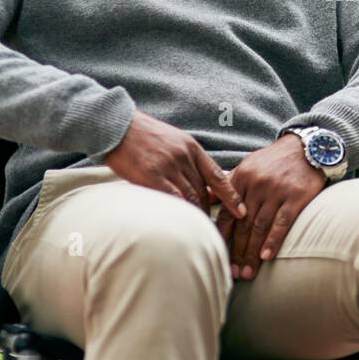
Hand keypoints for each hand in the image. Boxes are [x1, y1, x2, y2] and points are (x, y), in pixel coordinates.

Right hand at [104, 110, 246, 217]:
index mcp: (192, 148)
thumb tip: (198, 184)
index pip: (218, 175)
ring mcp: (169, 166)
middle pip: (204, 191)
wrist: (117, 125)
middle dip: (210, 212)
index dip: (231, 196)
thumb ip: (186, 160)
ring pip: (191, 197)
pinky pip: (172, 199)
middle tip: (216, 231)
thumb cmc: (143, 136)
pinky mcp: (152, 176)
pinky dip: (180, 213)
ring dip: (197, 216)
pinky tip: (182, 225)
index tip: (241, 212)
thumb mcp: (173, 141)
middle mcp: (184, 157)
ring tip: (200, 233)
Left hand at [217, 134, 326, 280]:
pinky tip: (266, 257)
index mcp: (241, 177)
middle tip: (233, 273)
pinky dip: (274, 241)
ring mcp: (277, 191)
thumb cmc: (275, 161)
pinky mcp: (296, 197)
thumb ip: (229, 182)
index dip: (221, 236)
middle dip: (236, 251)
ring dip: (252, 253)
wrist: (306, 148)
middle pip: (243, 224)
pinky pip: (282, 223)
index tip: (216, 255)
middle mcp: (257, 184)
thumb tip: (206, 196)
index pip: (227, 212)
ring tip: (248, 273)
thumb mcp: (249, 165)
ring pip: (260, 227)